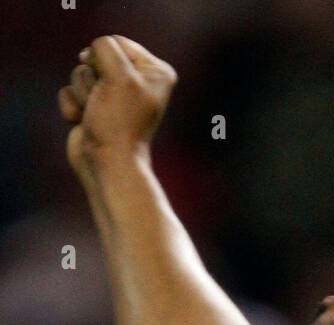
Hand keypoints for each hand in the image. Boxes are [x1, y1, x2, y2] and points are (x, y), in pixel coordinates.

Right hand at [58, 36, 176, 180]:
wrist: (108, 165)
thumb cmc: (119, 123)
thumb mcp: (119, 75)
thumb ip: (104, 48)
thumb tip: (89, 56)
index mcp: (156, 73)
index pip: (117, 42)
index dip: (105, 58)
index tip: (113, 82)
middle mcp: (137, 83)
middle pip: (96, 57)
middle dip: (92, 78)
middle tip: (105, 102)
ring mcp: (113, 97)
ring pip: (80, 74)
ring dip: (83, 94)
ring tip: (96, 115)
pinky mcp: (93, 109)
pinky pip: (69, 92)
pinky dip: (72, 107)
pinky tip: (83, 124)